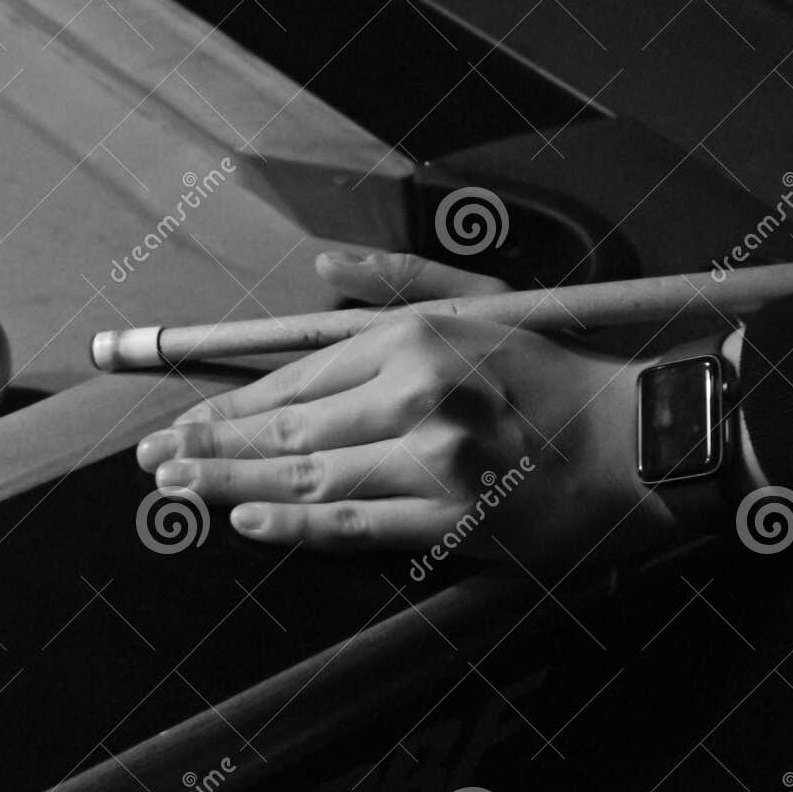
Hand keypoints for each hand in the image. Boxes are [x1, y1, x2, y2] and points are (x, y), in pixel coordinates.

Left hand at [135, 250, 678, 563]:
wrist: (639, 444)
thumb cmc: (557, 372)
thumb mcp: (484, 302)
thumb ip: (399, 281)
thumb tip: (322, 265)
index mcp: (416, 340)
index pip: (295, 377)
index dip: (229, 403)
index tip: (184, 420)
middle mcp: (415, 396)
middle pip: (286, 427)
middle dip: (209, 446)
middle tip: (153, 462)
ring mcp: (431, 464)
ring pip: (305, 477)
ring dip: (230, 485)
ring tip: (177, 490)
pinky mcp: (451, 523)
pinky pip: (355, 527)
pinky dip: (294, 525)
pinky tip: (244, 521)